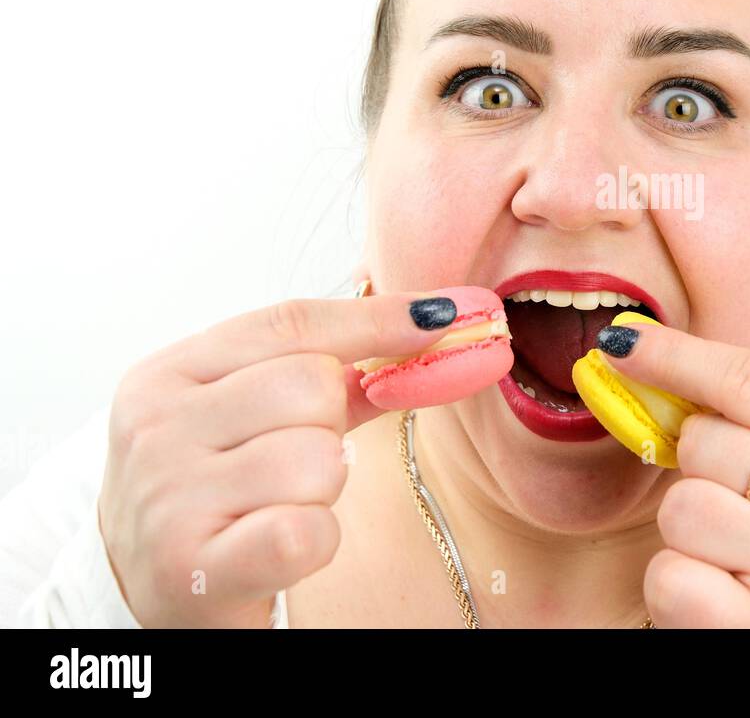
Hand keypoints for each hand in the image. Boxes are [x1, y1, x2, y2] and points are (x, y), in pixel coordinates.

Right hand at [98, 290, 469, 627]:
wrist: (143, 597)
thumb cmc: (214, 496)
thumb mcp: (250, 419)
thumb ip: (333, 373)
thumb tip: (431, 326)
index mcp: (169, 373)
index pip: (290, 323)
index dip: (375, 319)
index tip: (440, 319)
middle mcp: (157, 427)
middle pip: (311, 385)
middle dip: (331, 425)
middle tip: (294, 461)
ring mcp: (169, 496)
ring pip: (318, 459)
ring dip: (322, 488)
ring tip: (278, 507)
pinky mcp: (192, 567)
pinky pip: (307, 530)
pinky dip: (316, 540)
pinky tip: (281, 547)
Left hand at [603, 321, 749, 627]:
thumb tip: (651, 361)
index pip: (749, 381)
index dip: (676, 356)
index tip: (625, 341)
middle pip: (704, 443)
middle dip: (705, 468)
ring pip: (680, 509)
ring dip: (694, 532)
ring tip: (746, 555)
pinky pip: (669, 577)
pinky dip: (683, 585)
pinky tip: (731, 594)